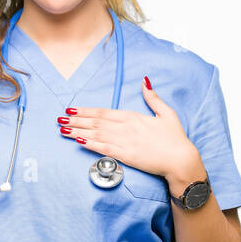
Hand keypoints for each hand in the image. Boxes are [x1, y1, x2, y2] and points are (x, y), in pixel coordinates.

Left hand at [60, 79, 202, 185]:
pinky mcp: (126, 156)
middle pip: (95, 122)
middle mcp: (126, 127)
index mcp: (133, 116)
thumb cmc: (175, 139)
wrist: (180, 159)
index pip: (103, 112)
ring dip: (77, 132)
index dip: (86, 111)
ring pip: (95, 134)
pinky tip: (78, 142)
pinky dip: (89, 144)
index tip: (72, 109)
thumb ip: (153, 97)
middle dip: (76, 120)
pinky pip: (103, 148)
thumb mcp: (166, 113)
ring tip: (62, 130)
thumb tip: (145, 81)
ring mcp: (124, 141)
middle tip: (60, 119)